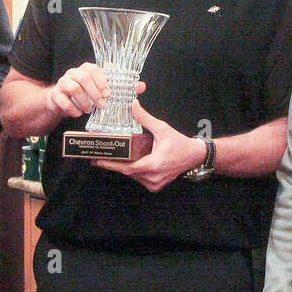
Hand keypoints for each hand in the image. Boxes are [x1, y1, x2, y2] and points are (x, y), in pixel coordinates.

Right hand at [46, 62, 108, 119]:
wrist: (61, 99)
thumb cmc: (80, 93)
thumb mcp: (92, 88)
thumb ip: (100, 90)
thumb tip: (106, 95)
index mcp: (83, 69)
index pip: (93, 70)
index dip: (101, 82)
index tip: (107, 94)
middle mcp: (72, 73)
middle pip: (84, 78)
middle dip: (95, 93)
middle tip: (101, 105)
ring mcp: (62, 83)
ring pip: (74, 89)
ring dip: (84, 102)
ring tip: (89, 110)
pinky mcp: (55, 94)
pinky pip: (64, 102)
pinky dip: (73, 109)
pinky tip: (78, 113)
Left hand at [91, 82, 205, 191]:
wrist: (194, 156)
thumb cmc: (179, 143)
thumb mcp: (162, 128)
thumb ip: (145, 118)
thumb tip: (133, 105)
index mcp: (153, 165)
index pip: (127, 168)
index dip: (111, 165)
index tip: (98, 161)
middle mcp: (153, 177)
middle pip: (128, 172)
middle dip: (115, 164)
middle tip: (99, 157)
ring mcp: (154, 183)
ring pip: (133, 176)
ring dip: (125, 167)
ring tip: (114, 158)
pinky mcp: (156, 185)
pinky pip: (140, 179)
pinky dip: (134, 171)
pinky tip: (130, 162)